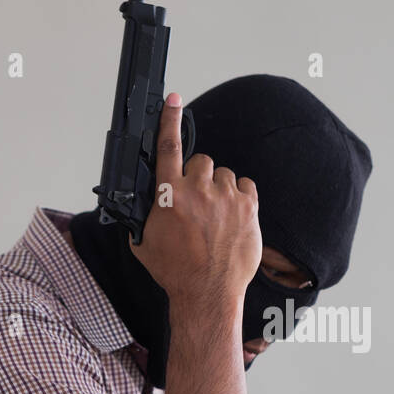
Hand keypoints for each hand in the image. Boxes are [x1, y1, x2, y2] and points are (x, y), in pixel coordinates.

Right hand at [130, 92, 261, 309]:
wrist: (208, 294)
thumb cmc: (176, 271)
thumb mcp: (144, 241)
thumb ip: (144, 212)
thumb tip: (144, 200)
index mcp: (168, 196)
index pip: (167, 148)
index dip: (168, 120)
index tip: (172, 99)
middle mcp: (198, 191)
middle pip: (200, 161)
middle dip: (198, 177)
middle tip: (197, 203)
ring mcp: (226, 198)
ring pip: (223, 175)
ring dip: (219, 190)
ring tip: (215, 217)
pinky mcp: (249, 208)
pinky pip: (245, 187)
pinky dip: (239, 198)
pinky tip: (231, 218)